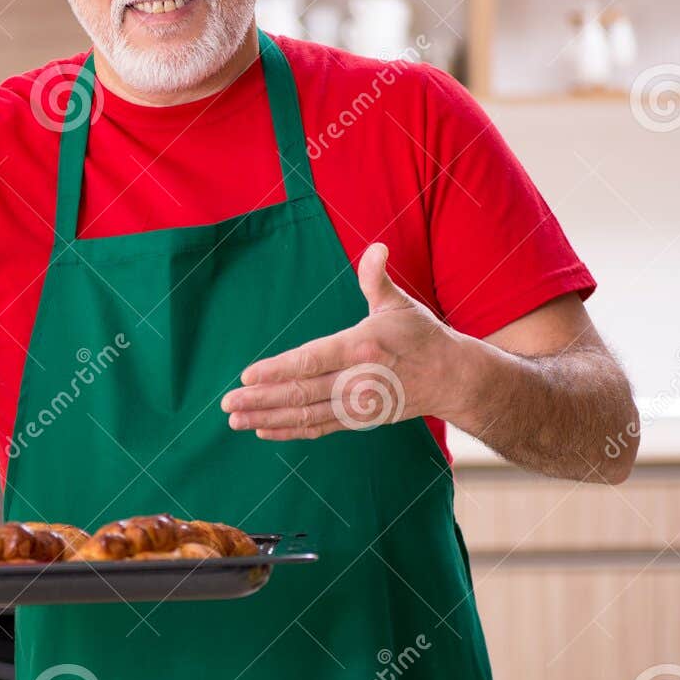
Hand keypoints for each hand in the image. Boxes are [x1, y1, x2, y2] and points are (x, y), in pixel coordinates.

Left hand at [220, 243, 475, 440]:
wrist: (452, 378)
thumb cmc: (420, 335)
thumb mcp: (400, 304)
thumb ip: (377, 279)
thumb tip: (377, 248)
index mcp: (362, 348)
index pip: (311, 361)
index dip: (278, 370)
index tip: (247, 374)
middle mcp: (357, 381)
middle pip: (301, 392)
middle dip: (260, 398)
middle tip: (227, 403)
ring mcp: (357, 405)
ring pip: (305, 414)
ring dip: (267, 417)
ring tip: (235, 420)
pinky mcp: (358, 420)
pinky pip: (318, 427)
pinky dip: (290, 431)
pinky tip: (263, 429)